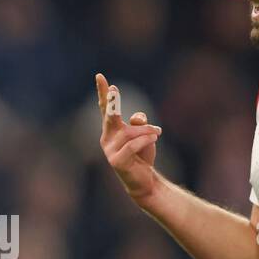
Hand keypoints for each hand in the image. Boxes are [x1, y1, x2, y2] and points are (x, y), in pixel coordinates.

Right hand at [97, 72, 161, 203]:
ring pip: (129, 132)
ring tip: (157, 133)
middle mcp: (107, 138)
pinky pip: (133, 144)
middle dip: (112, 102)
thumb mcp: (144, 135)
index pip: (106, 109)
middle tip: (113, 88)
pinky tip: (154, 138)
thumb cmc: (142, 155)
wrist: (144, 181)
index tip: (101, 76)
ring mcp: (110, 151)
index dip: (104, 93)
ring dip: (146, 131)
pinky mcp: (116, 161)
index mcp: (111, 130)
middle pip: (110, 117)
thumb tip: (138, 118)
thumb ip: (140, 124)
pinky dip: (145, 140)